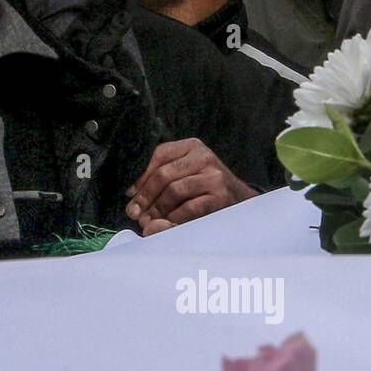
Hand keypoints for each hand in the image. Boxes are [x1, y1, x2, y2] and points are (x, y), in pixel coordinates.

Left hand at [125, 138, 257, 234]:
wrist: (241, 200)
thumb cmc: (205, 187)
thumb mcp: (187, 172)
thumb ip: (163, 175)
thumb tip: (131, 193)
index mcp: (191, 146)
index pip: (158, 154)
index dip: (140, 176)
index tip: (129, 193)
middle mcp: (204, 157)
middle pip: (163, 174)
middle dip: (144, 196)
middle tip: (134, 212)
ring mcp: (214, 176)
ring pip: (174, 191)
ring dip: (157, 209)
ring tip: (148, 220)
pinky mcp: (220, 196)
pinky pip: (188, 208)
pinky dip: (173, 218)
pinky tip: (167, 224)